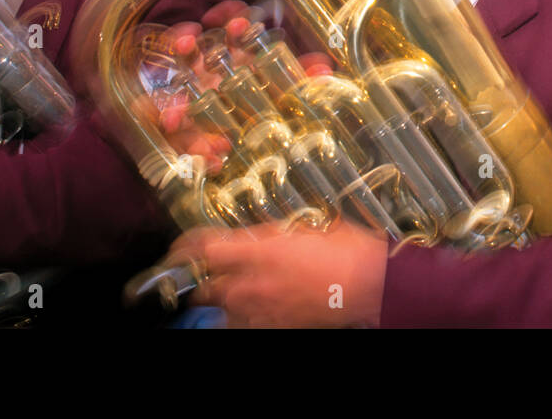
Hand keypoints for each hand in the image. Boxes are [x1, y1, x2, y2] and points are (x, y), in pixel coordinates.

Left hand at [173, 220, 388, 327]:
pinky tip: (247, 308)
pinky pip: (241, 324)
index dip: (185, 245)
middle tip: (206, 267)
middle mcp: (252, 283)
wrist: (369, 283)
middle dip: (202, 275)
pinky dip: (238, 316)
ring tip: (228, 288)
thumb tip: (251, 234)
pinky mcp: (273, 325)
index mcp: (258, 250)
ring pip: (220, 308)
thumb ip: (268, 232)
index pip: (203, 248)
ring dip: (220, 297)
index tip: (181, 245)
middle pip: (204, 283)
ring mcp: (260, 308)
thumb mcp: (303, 226)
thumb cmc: (345, 251)